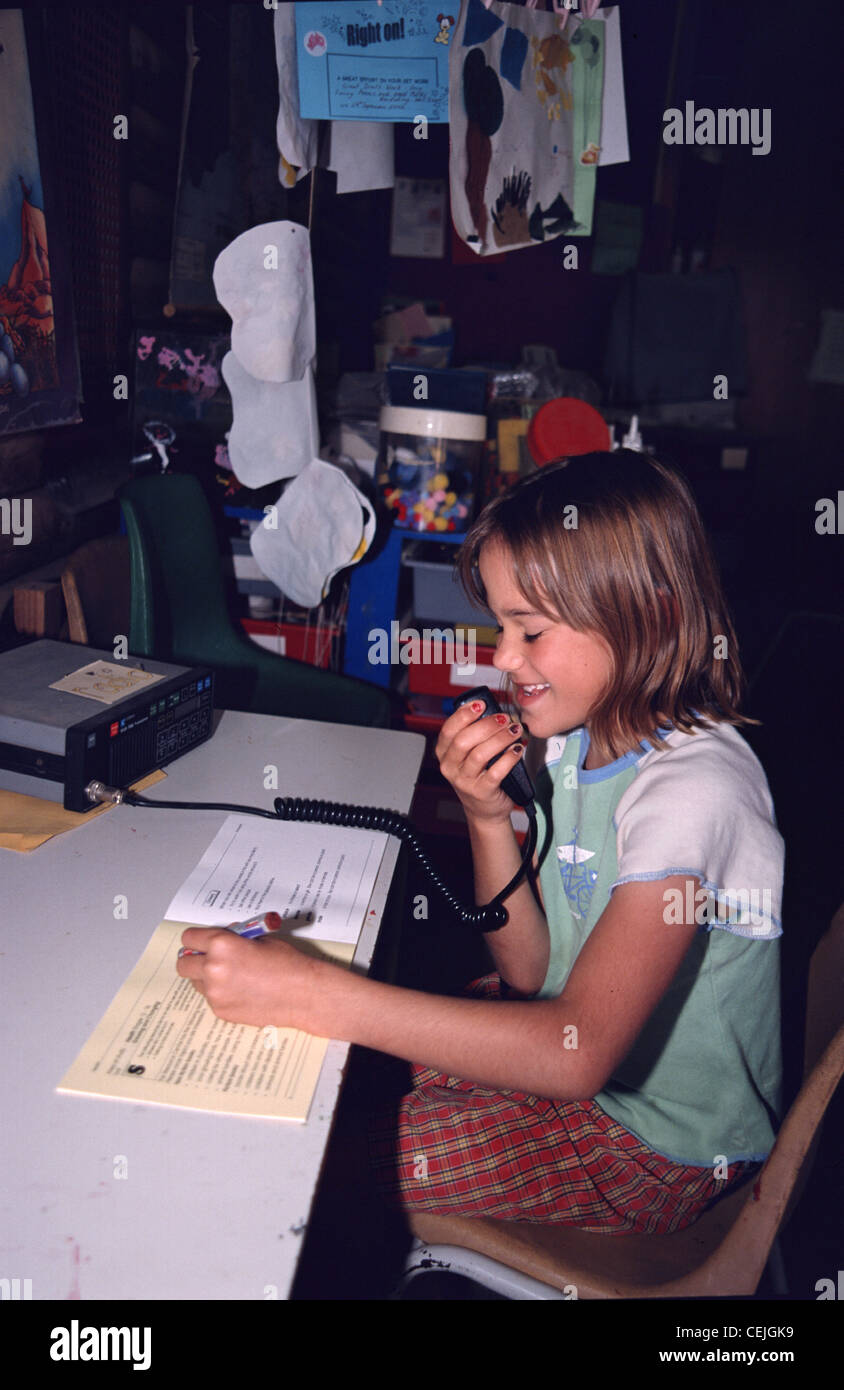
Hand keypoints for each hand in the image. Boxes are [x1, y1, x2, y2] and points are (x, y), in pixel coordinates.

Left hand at [176, 926, 318, 1030]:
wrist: (303, 994)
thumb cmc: (287, 964)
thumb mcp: (261, 939)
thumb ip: (235, 938)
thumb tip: (220, 940)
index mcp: (222, 944)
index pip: (189, 937)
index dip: (196, 938)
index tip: (199, 941)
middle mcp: (213, 968)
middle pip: (183, 963)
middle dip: (194, 959)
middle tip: (207, 959)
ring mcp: (215, 992)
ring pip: (195, 982)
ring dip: (205, 977)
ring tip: (230, 976)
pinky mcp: (220, 1010)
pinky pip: (210, 998)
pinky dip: (219, 994)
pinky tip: (241, 991)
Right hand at [435, 699, 524, 823]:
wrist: (485, 809)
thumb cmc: (479, 776)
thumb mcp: (468, 755)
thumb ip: (475, 735)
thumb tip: (494, 712)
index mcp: (444, 753)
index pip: (449, 729)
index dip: (464, 714)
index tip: (481, 704)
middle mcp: (450, 767)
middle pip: (464, 740)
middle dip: (487, 725)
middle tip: (504, 718)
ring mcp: (464, 781)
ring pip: (480, 754)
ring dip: (500, 738)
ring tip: (515, 730)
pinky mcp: (482, 792)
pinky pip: (496, 772)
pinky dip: (509, 758)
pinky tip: (517, 749)